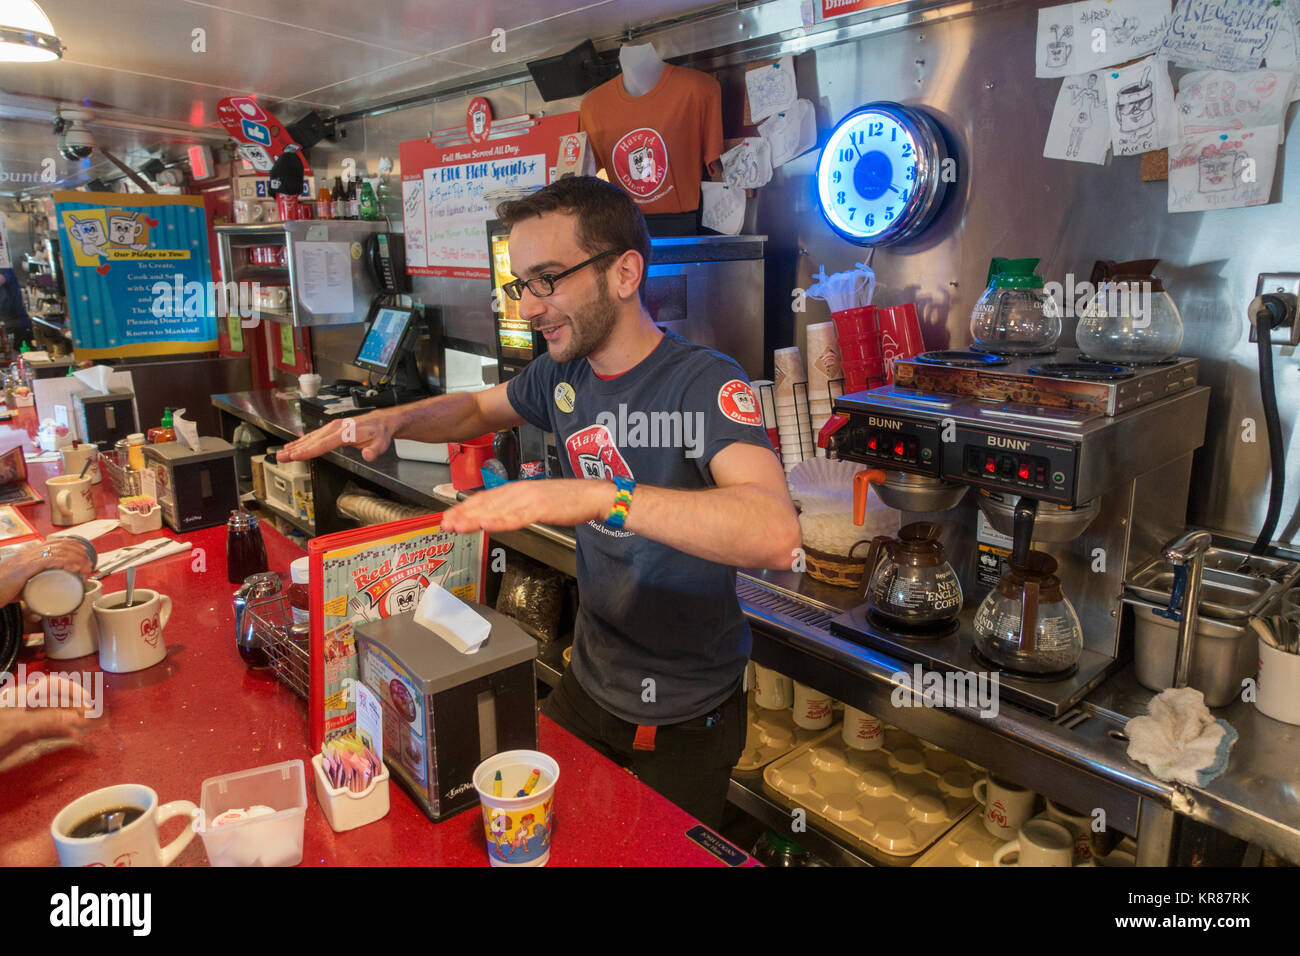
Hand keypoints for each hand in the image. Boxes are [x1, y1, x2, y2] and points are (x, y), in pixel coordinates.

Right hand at [0, 539, 93, 607]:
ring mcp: (27, 559)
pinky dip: (65, 562)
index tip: (84, 553)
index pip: (55, 541)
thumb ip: (33, 588)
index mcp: (29, 554)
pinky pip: (50, 560)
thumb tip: (43, 604)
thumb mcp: (22, 584)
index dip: (72, 544)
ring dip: (77, 558)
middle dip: (79, 552)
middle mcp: (29, 553)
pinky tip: (75, 567)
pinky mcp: (25, 568)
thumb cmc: (2, 590)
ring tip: (86, 567)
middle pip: (60, 545)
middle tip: (89, 563)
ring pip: (59, 551)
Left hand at [0, 674, 95, 771]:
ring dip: (71, 721)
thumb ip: (47, 722)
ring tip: (87, 727)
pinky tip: (72, 738)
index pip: (52, 685)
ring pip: (52, 718)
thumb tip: (77, 719)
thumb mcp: (17, 727)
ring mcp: (23, 725)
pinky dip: (62, 735)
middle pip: (55, 701)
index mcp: (21, 698)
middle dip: (74, 706)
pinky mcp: (22, 742)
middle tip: (92, 717)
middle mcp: (24, 709)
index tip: (88, 702)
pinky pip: (47, 734)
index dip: (72, 690)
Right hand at [280, 411, 394, 462]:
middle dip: (295, 449)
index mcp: (345, 432)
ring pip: (310, 438)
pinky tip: (294, 446)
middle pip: (312, 441)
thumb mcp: (381, 443)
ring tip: (282, 453)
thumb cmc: (379, 432)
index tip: (295, 456)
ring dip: (295, 446)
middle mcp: (336, 428)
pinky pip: (313, 436)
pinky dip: (302, 441)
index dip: (308, 451)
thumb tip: (368, 455)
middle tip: (281, 456)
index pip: (323, 444)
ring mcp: (332, 427)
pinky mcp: (331, 429)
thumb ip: (374, 450)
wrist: (381, 422)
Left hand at [440, 479, 611, 533]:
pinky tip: (486, 525)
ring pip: (496, 509)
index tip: (449, 517)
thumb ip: (517, 507)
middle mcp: (520, 490)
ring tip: (456, 526)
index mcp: (518, 489)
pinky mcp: (541, 508)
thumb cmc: (569, 500)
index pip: (485, 498)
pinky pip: (516, 517)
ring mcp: (530, 499)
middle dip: (462, 514)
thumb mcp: (537, 502)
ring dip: (474, 518)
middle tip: (444, 524)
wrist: (594, 496)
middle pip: (485, 503)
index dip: (465, 508)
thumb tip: (499, 515)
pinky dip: (500, 521)